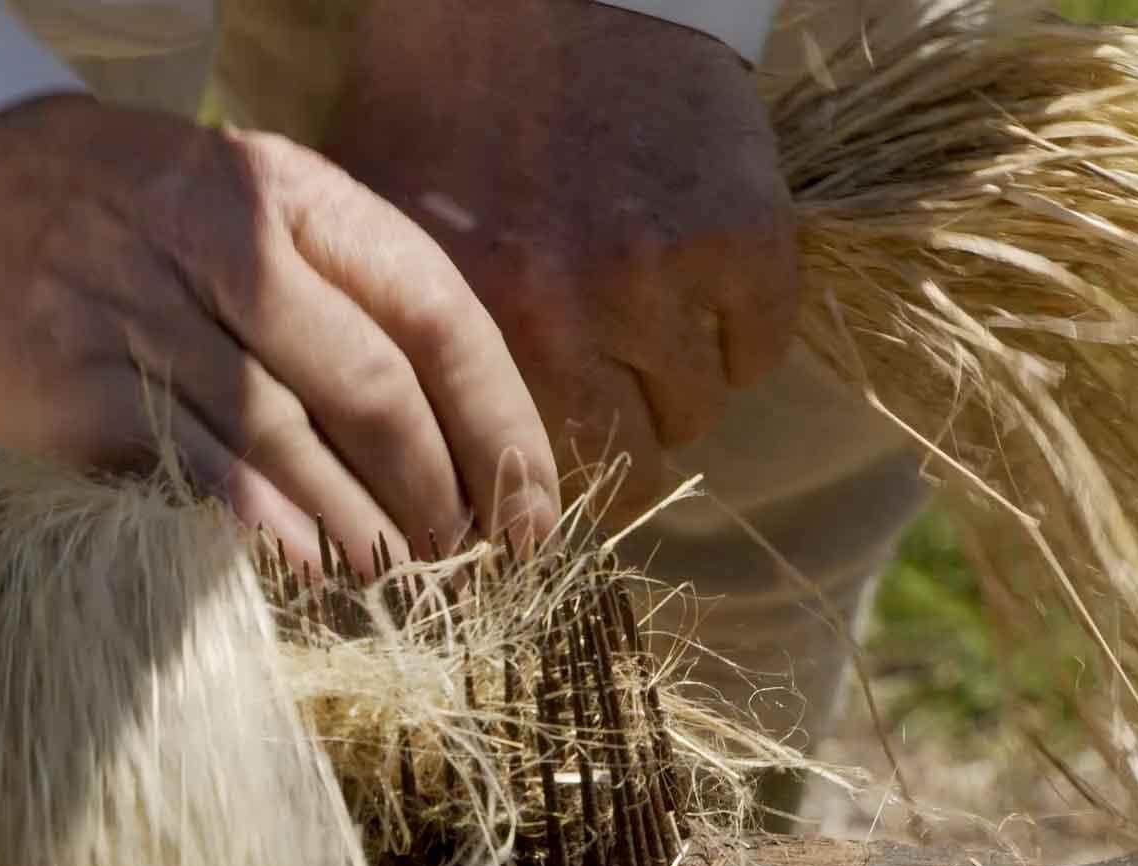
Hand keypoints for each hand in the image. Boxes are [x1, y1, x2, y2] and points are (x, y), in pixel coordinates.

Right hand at [0, 95, 557, 570]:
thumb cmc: (57, 204)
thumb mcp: (197, 197)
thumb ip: (297, 285)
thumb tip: (401, 417)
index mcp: (275, 187)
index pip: (433, 305)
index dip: (498, 417)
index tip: (531, 505)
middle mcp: (224, 242)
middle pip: (376, 386)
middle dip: (439, 493)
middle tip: (461, 564)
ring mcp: (142, 317)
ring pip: (294, 440)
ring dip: (364, 530)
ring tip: (398, 587)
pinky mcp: (66, 391)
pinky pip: (193, 473)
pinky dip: (262, 531)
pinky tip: (306, 575)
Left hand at [324, 0, 798, 516]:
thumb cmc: (442, 96)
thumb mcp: (378, 228)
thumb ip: (392, 348)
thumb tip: (395, 467)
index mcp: (460, 323)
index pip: (513, 485)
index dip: (529, 497)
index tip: (533, 492)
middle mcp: (561, 316)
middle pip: (619, 472)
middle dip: (611, 454)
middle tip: (603, 413)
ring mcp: (660, 278)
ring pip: (694, 414)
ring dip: (674, 386)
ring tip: (643, 325)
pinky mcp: (744, 236)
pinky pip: (759, 349)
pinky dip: (738, 330)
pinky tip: (698, 282)